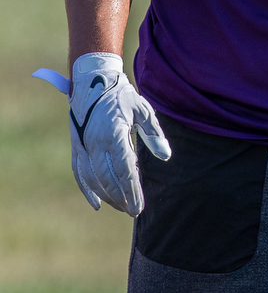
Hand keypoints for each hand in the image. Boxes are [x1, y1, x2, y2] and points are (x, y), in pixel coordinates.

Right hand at [68, 53, 170, 215]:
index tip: (140, 205)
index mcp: (114, 134)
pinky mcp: (77, 147)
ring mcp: (83, 146)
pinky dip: (87, 190)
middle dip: (121, 197)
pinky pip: (80, 174)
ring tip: (122, 207)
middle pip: (108, 179)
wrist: (93, 82)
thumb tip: (165, 156)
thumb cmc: (122, 96)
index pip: (124, 170)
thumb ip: (153, 133)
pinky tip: (97, 204)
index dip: (132, 190)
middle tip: (134, 211)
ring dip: (107, 196)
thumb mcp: (142, 109)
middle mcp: (95, 144)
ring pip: (93, 180)